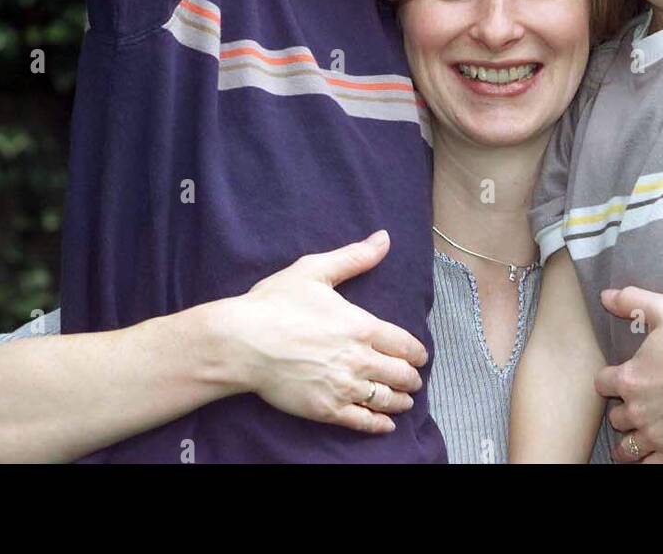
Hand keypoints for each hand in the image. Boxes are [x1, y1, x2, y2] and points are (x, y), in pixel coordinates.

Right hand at [215, 230, 428, 434]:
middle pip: (400, 374)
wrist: (242, 342)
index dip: (417, 352)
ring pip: (386, 399)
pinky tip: (386, 425)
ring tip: (405, 402)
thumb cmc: (275, 303)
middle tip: (414, 381)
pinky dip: (379, 424)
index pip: (403, 344)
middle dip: (411, 378)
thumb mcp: (316, 270)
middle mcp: (359, 359)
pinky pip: (362, 421)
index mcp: (361, 326)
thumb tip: (384, 238)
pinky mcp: (326, 409)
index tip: (421, 357)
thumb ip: (354, 257)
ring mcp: (343, 386)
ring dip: (401, 401)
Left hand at [596, 286, 662, 462]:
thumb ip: (631, 300)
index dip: (609, 379)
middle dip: (622, 409)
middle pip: (615, 418)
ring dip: (629, 440)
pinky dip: (646, 462)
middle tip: (636, 403)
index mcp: (629, 379)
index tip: (618, 377)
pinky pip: (649, 467)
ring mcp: (656, 435)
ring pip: (627, 449)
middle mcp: (637, 411)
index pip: (601, 384)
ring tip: (636, 433)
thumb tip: (604, 295)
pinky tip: (649, 455)